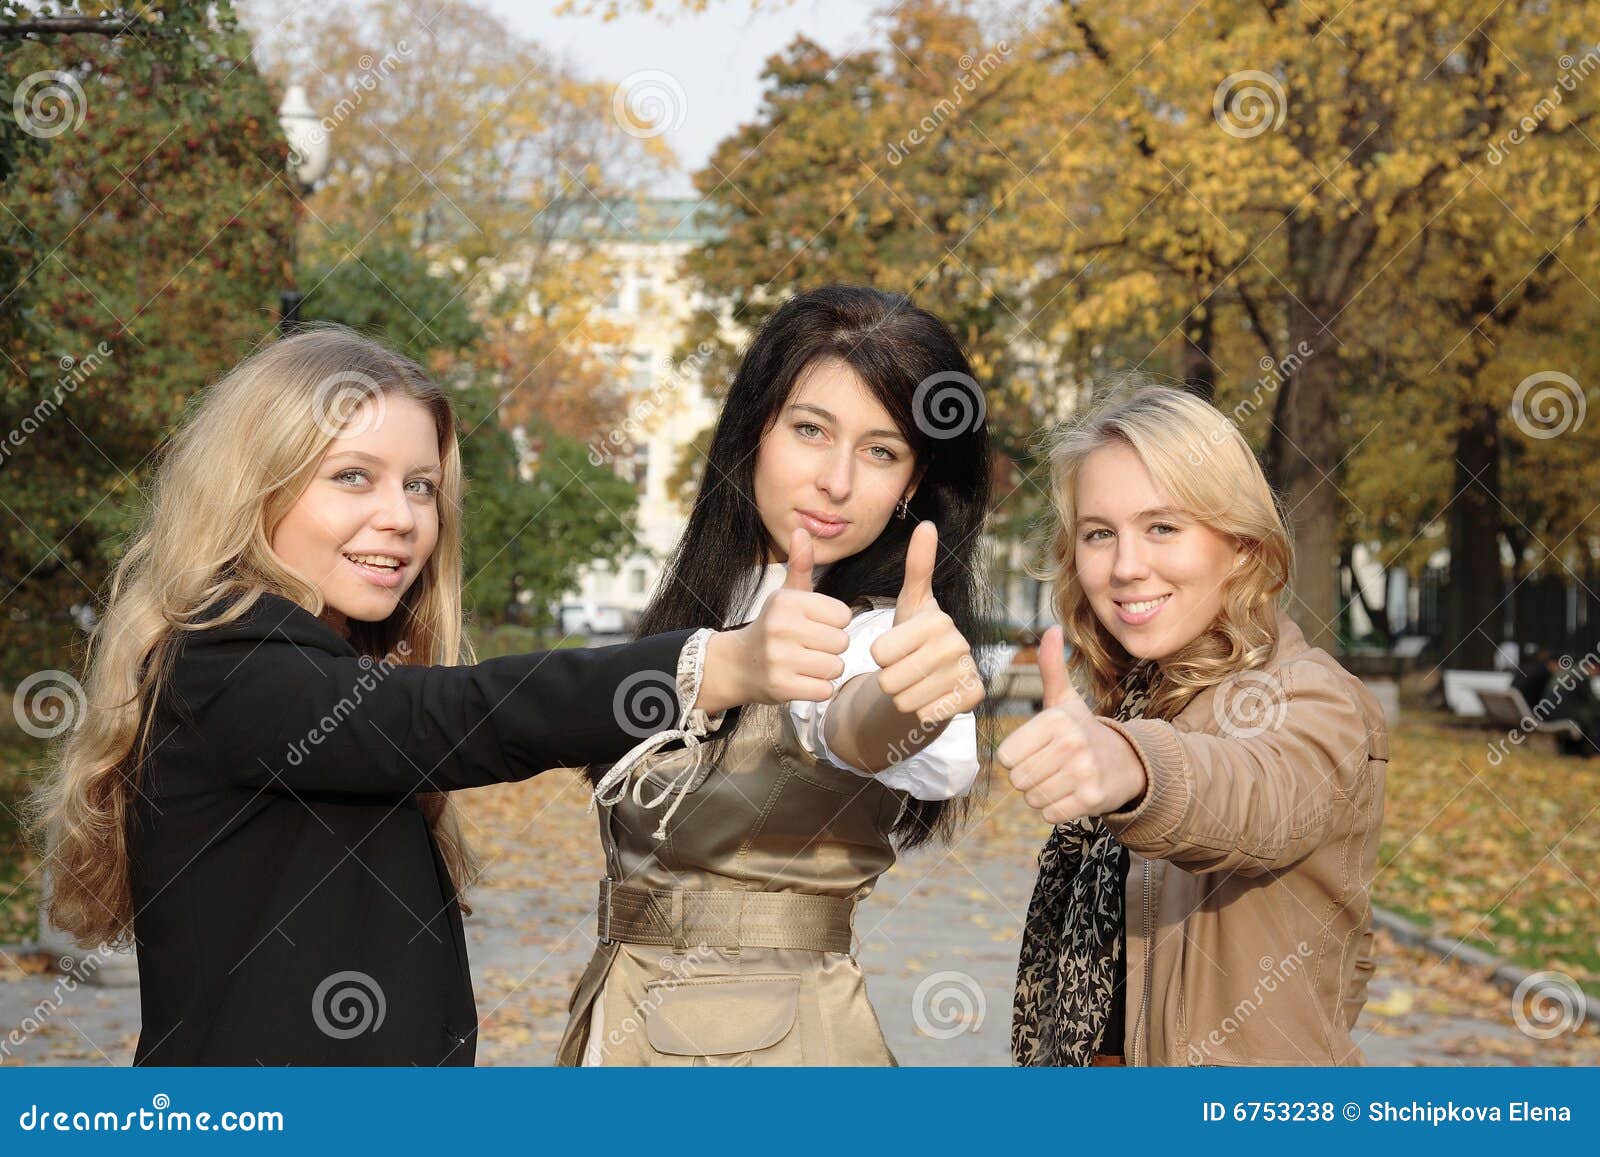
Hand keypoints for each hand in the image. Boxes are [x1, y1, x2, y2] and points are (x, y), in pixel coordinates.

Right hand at [701, 528, 851, 709]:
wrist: (738, 664)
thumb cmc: (773, 626)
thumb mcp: (786, 595)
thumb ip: (800, 565)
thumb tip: (801, 530)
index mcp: (787, 601)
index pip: (843, 615)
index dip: (834, 624)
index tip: (816, 626)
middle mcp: (781, 627)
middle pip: (841, 642)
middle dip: (832, 648)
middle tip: (810, 648)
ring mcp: (779, 658)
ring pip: (835, 667)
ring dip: (827, 670)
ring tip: (807, 664)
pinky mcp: (781, 687)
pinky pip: (824, 690)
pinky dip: (819, 689)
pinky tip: (802, 680)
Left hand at [868, 520, 983, 728]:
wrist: (940, 673)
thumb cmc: (917, 635)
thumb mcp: (911, 603)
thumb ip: (917, 566)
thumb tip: (926, 524)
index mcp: (936, 620)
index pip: (879, 652)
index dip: (879, 655)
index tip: (894, 648)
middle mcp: (958, 644)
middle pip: (890, 679)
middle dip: (889, 679)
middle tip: (903, 669)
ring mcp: (968, 672)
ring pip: (904, 700)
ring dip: (902, 696)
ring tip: (915, 682)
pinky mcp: (973, 698)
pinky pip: (925, 715)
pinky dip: (922, 710)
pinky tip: (931, 696)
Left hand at [996, 626, 1145, 822]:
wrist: (1129, 762)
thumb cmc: (1084, 730)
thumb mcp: (1066, 700)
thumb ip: (1051, 667)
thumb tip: (1052, 628)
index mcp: (1056, 719)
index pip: (1006, 756)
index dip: (1017, 756)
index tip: (1038, 749)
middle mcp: (1070, 743)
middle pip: (1017, 779)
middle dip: (1029, 777)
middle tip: (1051, 766)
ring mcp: (1083, 772)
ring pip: (1032, 798)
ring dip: (1041, 794)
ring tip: (1061, 779)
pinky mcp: (1092, 799)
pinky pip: (1049, 814)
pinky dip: (1055, 809)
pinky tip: (1071, 794)